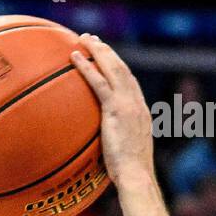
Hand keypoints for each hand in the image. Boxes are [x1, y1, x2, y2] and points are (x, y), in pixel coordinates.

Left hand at [70, 35, 154, 186]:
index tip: (108, 58)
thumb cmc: (130, 175)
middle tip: (94, 40)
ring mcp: (128, 104)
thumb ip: (117, 144)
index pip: (130, 82)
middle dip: (108, 52)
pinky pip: (98, 82)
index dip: (119, 67)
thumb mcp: (125, 155)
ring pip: (112, 68)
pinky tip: (75, 57)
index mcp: (141, 112)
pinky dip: (86, 67)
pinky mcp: (116, 109)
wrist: (136, 176)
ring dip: (97, 50)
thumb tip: (103, 151)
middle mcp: (136, 103)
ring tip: (84, 39)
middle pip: (122, 68)